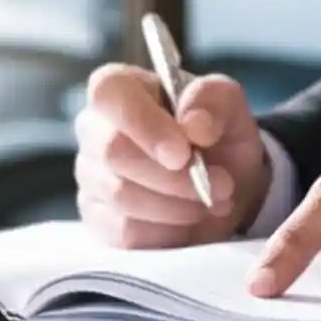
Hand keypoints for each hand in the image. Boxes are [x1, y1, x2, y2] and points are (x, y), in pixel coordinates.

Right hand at [74, 63, 270, 247]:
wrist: (224, 184)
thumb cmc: (217, 135)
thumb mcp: (230, 106)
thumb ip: (213, 100)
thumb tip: (194, 124)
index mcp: (120, 87)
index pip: (109, 93)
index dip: (144, 124)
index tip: (183, 153)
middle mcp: (94, 129)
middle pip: (114, 152)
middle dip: (174, 176)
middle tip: (221, 183)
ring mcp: (90, 176)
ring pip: (122, 196)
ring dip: (178, 204)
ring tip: (211, 199)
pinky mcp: (97, 219)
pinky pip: (125, 232)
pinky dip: (168, 231)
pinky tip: (188, 219)